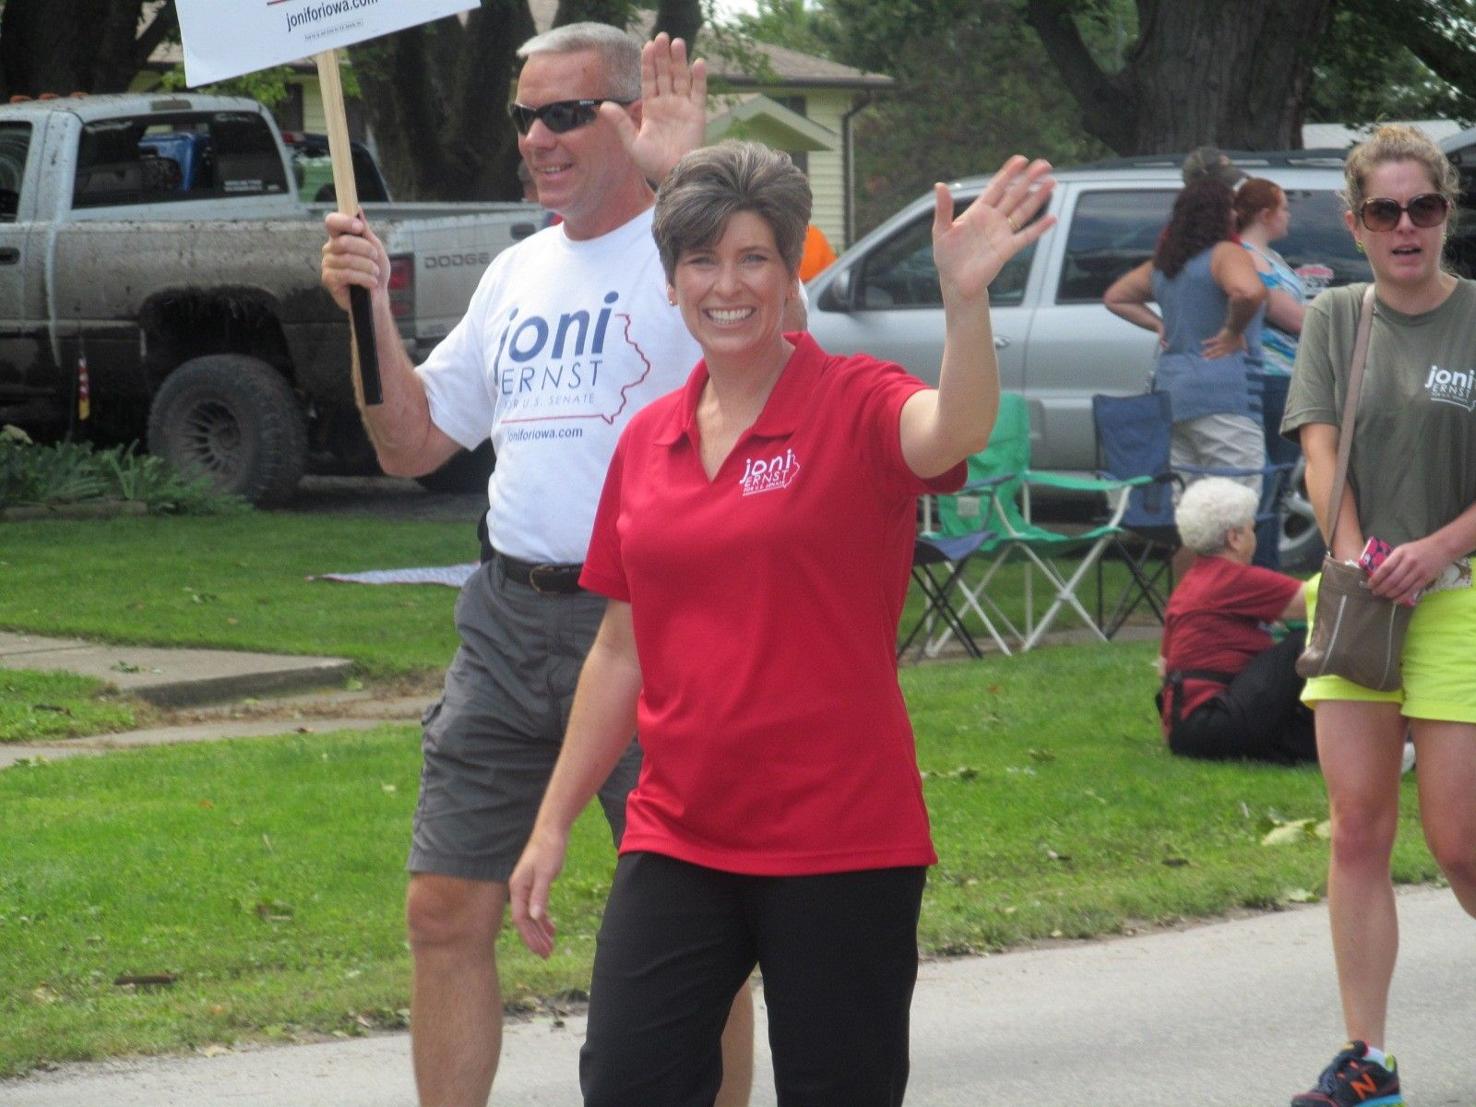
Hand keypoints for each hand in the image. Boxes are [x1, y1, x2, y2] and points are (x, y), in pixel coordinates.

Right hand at [320, 211, 387, 311]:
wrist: (377, 296)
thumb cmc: (375, 271)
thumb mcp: (375, 248)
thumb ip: (365, 231)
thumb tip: (357, 209)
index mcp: (339, 238)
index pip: (332, 222)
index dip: (344, 222)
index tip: (359, 228)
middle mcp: (330, 249)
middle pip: (344, 242)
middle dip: (366, 250)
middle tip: (375, 258)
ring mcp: (327, 264)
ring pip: (347, 259)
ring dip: (368, 266)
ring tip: (375, 273)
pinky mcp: (328, 279)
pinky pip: (347, 274)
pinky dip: (364, 278)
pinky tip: (371, 283)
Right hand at [507, 828, 568, 958]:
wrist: (552, 831)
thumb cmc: (548, 849)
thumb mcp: (545, 873)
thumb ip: (540, 895)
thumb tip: (535, 917)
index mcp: (518, 888)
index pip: (521, 919)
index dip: (530, 937)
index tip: (541, 950)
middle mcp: (519, 890)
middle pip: (525, 921)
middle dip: (535, 939)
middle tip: (547, 955)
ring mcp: (527, 888)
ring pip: (531, 916)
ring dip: (540, 932)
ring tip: (550, 948)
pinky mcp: (536, 886)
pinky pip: (537, 908)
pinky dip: (544, 920)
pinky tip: (552, 930)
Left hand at [604, 32, 707, 183]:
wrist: (674, 177)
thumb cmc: (652, 165)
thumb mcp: (631, 144)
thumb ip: (620, 123)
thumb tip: (602, 105)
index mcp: (651, 109)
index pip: (649, 80)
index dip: (648, 63)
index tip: (647, 46)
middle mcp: (668, 105)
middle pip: (665, 74)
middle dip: (663, 56)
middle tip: (662, 36)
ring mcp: (683, 108)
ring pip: (681, 79)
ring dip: (679, 61)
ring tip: (677, 42)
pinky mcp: (697, 115)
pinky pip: (699, 93)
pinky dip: (699, 78)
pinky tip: (698, 63)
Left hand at [932, 155, 1055, 303]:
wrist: (955, 282)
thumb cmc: (947, 256)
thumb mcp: (941, 230)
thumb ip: (943, 208)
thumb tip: (939, 185)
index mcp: (978, 211)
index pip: (996, 187)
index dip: (1008, 173)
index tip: (1021, 159)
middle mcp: (994, 219)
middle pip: (1015, 194)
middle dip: (1029, 179)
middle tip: (1044, 164)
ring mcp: (1002, 233)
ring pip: (1024, 211)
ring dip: (1038, 197)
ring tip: (1051, 182)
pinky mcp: (1008, 249)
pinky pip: (1026, 236)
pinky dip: (1039, 227)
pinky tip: (1052, 218)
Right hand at [1200, 327, 1244, 359]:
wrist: (1236, 330)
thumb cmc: (1240, 337)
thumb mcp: (1243, 344)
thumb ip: (1244, 349)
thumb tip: (1248, 354)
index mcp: (1230, 350)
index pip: (1224, 355)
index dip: (1220, 357)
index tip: (1216, 360)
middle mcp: (1224, 349)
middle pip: (1216, 354)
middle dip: (1210, 357)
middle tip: (1205, 360)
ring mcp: (1220, 344)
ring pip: (1212, 349)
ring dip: (1207, 352)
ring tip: (1201, 355)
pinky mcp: (1218, 339)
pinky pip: (1211, 341)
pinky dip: (1206, 342)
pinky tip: (1201, 343)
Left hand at [1368, 536, 1445, 603]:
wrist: (1442, 547)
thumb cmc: (1419, 548)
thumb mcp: (1403, 549)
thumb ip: (1392, 560)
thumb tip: (1378, 574)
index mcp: (1400, 553)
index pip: (1385, 568)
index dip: (1376, 578)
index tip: (1369, 585)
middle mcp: (1409, 562)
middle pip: (1392, 579)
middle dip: (1381, 588)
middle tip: (1375, 593)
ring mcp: (1418, 571)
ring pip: (1401, 586)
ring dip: (1390, 593)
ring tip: (1384, 596)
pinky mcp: (1426, 578)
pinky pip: (1412, 590)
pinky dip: (1402, 597)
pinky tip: (1395, 600)